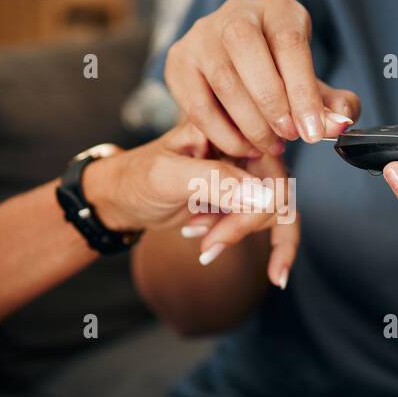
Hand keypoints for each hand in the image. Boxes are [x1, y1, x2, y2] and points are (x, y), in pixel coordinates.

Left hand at [83, 122, 296, 287]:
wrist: (121, 198)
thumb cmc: (135, 180)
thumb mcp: (167, 177)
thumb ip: (214, 180)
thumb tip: (265, 195)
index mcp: (227, 125)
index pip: (268, 164)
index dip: (255, 203)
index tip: (221, 234)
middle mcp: (244, 142)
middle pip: (276, 189)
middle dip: (243, 223)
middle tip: (208, 243)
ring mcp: (246, 169)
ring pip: (274, 208)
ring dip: (240, 231)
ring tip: (201, 237)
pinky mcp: (245, 193)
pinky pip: (274, 218)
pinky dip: (266, 243)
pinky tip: (267, 271)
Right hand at [165, 0, 360, 156]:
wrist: (238, 69)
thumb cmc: (282, 77)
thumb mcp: (312, 86)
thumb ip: (331, 106)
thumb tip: (339, 124)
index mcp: (278, 10)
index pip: (290, 42)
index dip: (302, 91)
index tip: (312, 131)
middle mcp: (235, 12)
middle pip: (247, 48)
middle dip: (271, 102)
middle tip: (288, 137)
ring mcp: (201, 35)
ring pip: (222, 78)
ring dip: (249, 122)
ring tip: (270, 146)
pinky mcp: (178, 61)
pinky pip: (197, 103)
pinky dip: (222, 133)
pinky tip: (244, 147)